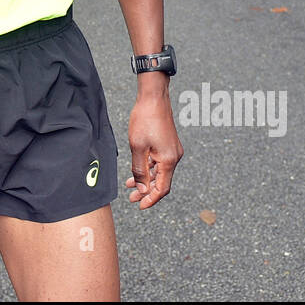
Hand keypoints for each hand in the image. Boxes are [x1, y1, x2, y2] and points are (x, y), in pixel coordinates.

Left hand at [126, 88, 182, 208]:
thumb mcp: (137, 147)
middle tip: (132, 198)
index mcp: (169, 160)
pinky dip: (148, 168)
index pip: (162, 188)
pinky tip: (137, 171)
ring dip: (146, 179)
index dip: (151, 199)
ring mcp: (172, 150)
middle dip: (146, 191)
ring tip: (130, 186)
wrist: (153, 98)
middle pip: (161, 181)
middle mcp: (174, 157)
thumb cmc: (145, 120)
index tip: (140, 206)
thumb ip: (139, 170)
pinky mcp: (168, 144)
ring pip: (159, 172)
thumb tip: (142, 189)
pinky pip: (159, 162)